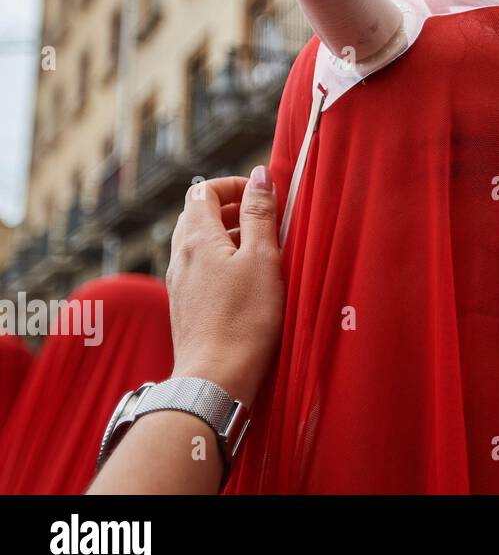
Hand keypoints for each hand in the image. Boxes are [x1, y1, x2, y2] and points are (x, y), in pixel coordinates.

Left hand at [166, 168, 284, 405]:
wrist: (215, 378)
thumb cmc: (244, 319)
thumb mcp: (262, 259)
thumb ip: (260, 214)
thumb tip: (259, 175)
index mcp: (196, 238)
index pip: (203, 191)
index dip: (233, 186)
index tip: (261, 195)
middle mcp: (180, 257)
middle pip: (196, 215)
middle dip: (229, 209)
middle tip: (263, 220)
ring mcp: (179, 284)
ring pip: (197, 243)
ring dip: (226, 236)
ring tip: (260, 251)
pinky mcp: (185, 307)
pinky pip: (199, 269)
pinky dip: (220, 262)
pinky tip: (245, 282)